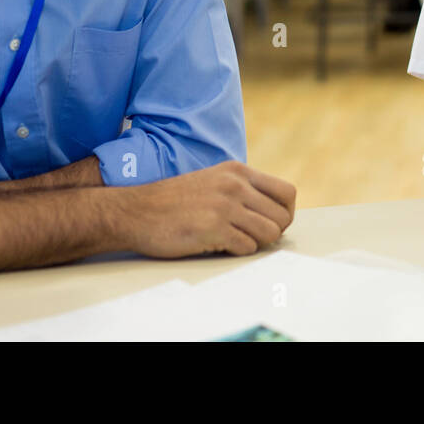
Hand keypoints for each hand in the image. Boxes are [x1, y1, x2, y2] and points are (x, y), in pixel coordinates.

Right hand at [122, 160, 296, 257]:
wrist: (136, 211)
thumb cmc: (174, 201)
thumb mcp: (213, 180)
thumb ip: (242, 189)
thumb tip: (274, 213)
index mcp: (238, 171)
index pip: (287, 193)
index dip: (285, 214)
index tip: (271, 224)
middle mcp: (235, 185)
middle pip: (282, 217)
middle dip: (272, 233)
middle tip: (252, 238)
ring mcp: (225, 206)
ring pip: (270, 233)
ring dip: (257, 244)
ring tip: (235, 242)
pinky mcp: (213, 228)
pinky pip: (247, 247)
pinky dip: (238, 251)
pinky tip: (219, 246)